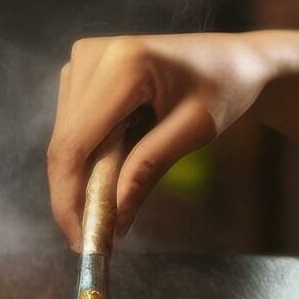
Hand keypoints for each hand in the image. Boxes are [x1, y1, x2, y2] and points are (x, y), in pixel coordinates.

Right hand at [47, 32, 277, 244]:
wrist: (233, 58)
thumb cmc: (225, 89)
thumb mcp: (195, 131)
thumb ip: (149, 169)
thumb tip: (113, 221)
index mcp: (122, 64)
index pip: (74, 144)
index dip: (69, 198)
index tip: (82, 242)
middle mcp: (92, 55)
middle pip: (65, 144)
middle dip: (75, 196)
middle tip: (96, 240)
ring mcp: (83, 58)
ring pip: (65, 138)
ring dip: (81, 179)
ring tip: (108, 210)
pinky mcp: (83, 68)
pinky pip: (73, 126)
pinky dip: (88, 158)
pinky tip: (110, 175)